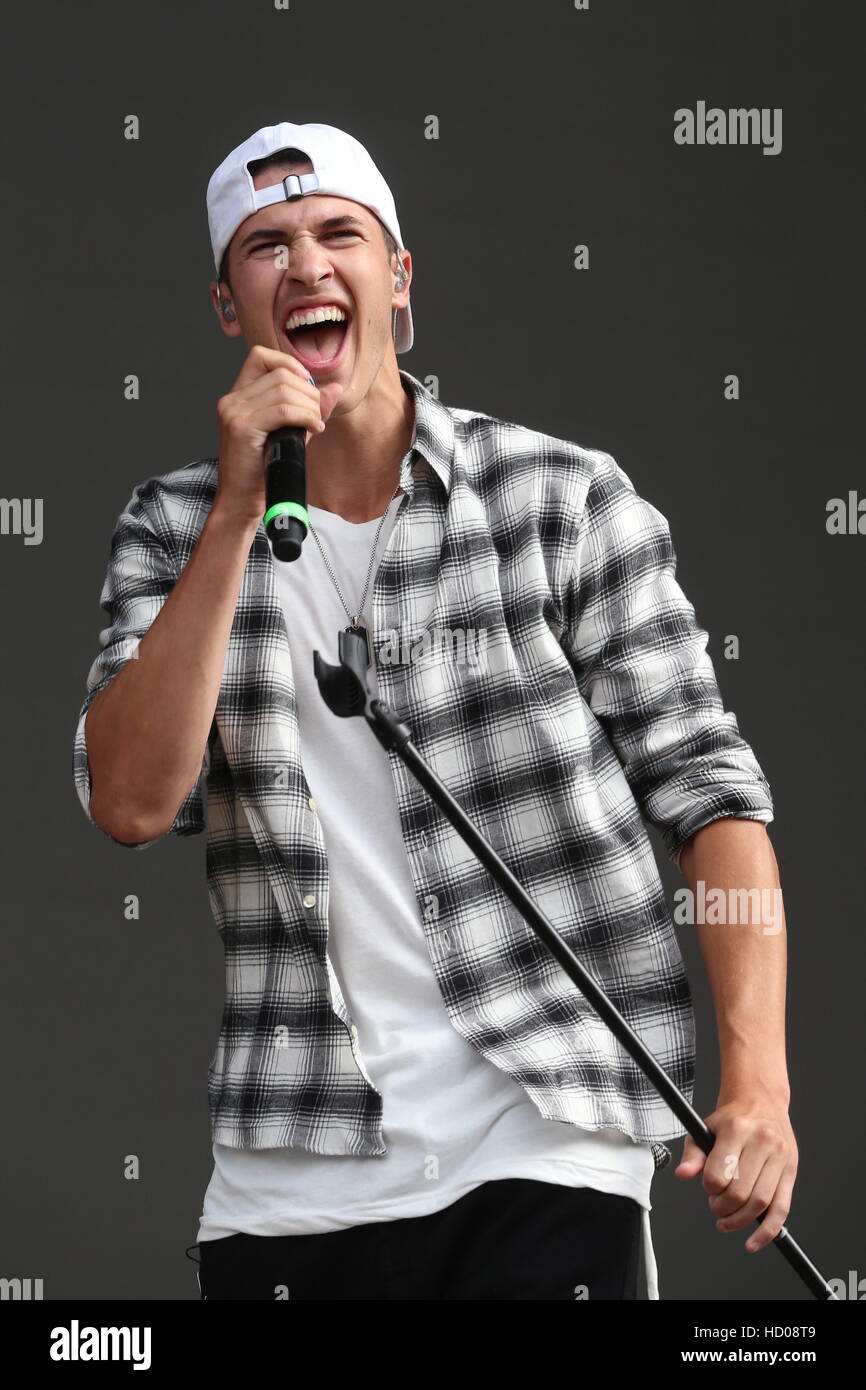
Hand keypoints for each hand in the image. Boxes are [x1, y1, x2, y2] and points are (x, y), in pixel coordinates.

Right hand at [214, 345, 343, 523]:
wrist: (242, 502)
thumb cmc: (264, 471)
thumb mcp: (291, 433)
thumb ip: (310, 409)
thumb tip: (336, 387)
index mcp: (238, 396)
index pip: (261, 356)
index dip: (290, 365)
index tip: (308, 389)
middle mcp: (232, 399)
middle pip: (280, 373)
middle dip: (308, 392)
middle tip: (317, 416)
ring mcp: (233, 412)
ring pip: (283, 389)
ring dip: (309, 406)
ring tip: (315, 425)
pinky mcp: (241, 428)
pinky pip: (282, 410)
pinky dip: (304, 417)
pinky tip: (313, 429)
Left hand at [674, 1088, 797, 1252]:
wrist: (761, 1101)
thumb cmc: (731, 1119)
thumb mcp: (705, 1129)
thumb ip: (693, 1154)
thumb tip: (683, 1174)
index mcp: (737, 1129)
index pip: (719, 1175)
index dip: (709, 1189)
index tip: (708, 1187)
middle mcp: (762, 1141)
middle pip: (740, 1193)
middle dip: (722, 1208)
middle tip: (715, 1206)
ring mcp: (780, 1157)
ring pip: (761, 1203)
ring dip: (740, 1221)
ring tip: (727, 1220)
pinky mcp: (792, 1170)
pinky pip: (782, 1209)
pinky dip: (767, 1231)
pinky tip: (753, 1242)